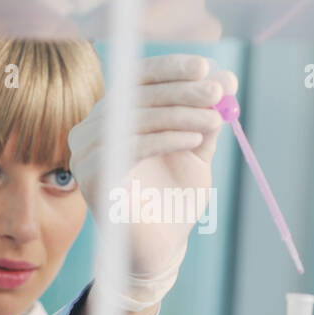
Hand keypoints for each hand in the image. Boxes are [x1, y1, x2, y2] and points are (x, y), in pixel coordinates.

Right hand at [68, 54, 233, 310]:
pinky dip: (166, 139)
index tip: (205, 67)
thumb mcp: (196, 147)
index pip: (137, 79)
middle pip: (136, 94)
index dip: (171, 69)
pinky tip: (194, 139)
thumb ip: (206, 113)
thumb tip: (227, 76)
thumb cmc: (174, 197)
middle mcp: (91, 129)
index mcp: (113, 116)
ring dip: (179, 114)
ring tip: (214, 118)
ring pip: (135, 118)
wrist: (162, 247)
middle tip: (217, 92)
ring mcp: (86, 153)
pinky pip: (132, 146)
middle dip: (182, 90)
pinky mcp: (92, 176)